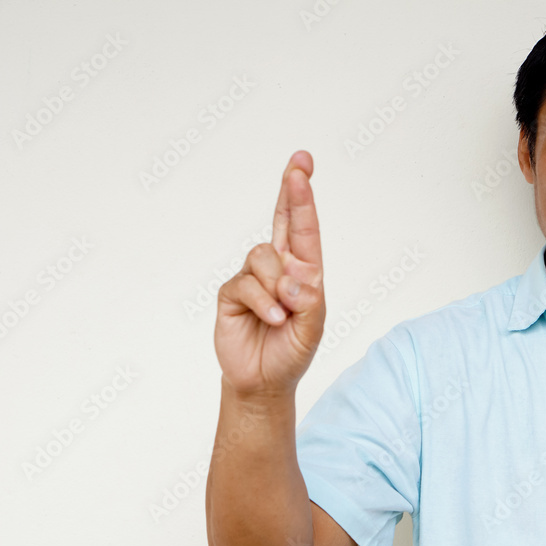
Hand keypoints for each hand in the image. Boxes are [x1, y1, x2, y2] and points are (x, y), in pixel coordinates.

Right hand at [214, 150, 325, 397]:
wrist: (263, 382)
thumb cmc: (291, 352)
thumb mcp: (313, 328)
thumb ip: (310, 301)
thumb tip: (295, 278)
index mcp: (304, 272)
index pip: (304, 229)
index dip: (303, 198)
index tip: (302, 168)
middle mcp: (279, 268)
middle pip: (282, 220)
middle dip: (290, 191)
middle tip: (299, 163)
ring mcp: (253, 278)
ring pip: (264, 256)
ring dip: (278, 286)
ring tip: (284, 316)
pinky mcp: (232, 292)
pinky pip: (247, 283)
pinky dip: (264, 303)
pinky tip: (272, 320)